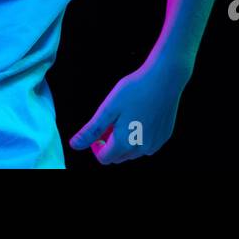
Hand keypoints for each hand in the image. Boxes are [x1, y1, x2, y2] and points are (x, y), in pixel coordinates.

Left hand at [68, 62, 189, 163]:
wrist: (164, 79)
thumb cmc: (135, 90)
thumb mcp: (108, 108)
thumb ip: (91, 130)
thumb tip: (75, 145)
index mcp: (124, 143)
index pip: (104, 158)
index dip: (96, 147)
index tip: (98, 131)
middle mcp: (141, 149)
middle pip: (118, 157)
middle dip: (110, 144)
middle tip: (111, 121)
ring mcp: (155, 144)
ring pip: (133, 152)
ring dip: (125, 142)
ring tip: (125, 118)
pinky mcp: (164, 136)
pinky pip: (147, 144)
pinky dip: (140, 137)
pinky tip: (140, 118)